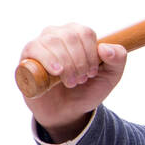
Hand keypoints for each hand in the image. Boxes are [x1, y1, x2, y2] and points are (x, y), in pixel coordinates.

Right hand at [20, 23, 126, 140]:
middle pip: (70, 37)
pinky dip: (47, 60)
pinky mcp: (27, 57)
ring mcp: (41, 43)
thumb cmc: (88, 89)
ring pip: (53, 42)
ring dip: (66, 64)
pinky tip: (56, 72)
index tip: (93, 73)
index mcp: (78, 34)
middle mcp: (58, 33)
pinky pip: (35, 49)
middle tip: (81, 80)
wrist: (66, 111)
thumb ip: (118, 59)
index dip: (91, 54)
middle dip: (79, 62)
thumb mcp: (110, 76)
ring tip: (71, 82)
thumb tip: (105, 48)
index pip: (86, 33)